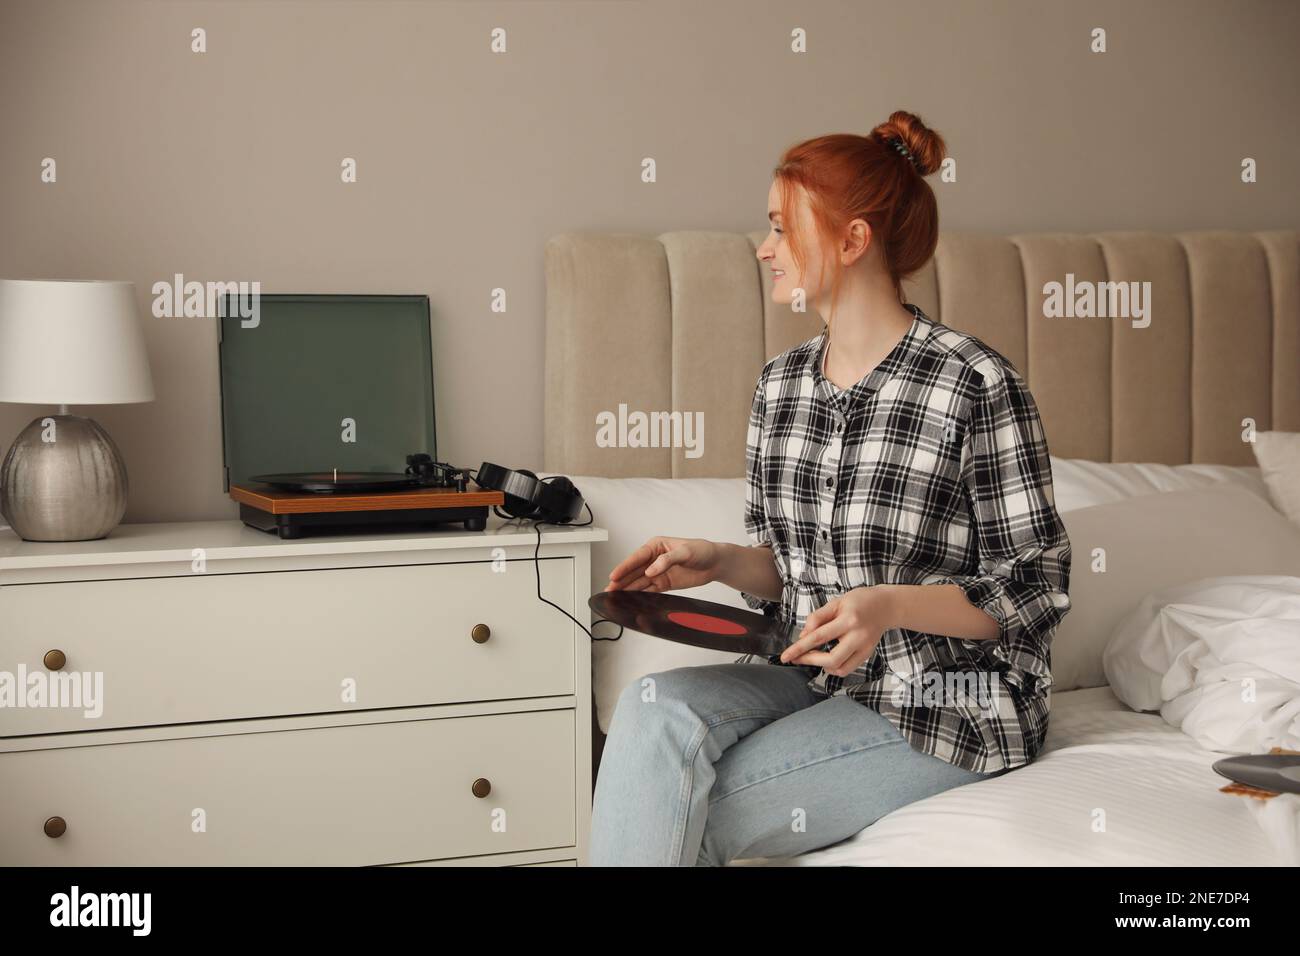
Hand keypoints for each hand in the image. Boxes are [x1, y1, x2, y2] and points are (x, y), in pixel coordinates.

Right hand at [605, 536, 723, 592]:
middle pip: (634, 571)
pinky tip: (631, 599)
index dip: (624, 567)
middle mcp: (654, 559)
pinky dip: (640, 595)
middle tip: (609, 589)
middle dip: (621, 580)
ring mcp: (658, 572)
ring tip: (615, 596)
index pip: (637, 557)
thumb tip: (651, 570)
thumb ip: (667, 560)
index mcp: (656, 546)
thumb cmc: (703, 551)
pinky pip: (649, 590)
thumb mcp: (686, 552)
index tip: (614, 575)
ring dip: (627, 588)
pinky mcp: (664, 583)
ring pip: (639, 581)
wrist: (716, 563)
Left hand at [778, 586, 897, 675]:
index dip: (799, 648)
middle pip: (830, 659)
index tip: (786, 656)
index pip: (818, 637)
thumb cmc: (860, 601)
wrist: (886, 606)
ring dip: (822, 666)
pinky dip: (834, 667)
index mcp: (848, 620)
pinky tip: (827, 658)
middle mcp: (858, 636)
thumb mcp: (835, 603)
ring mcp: (865, 648)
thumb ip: (817, 618)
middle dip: (809, 660)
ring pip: (839, 668)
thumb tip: (803, 636)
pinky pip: (847, 669)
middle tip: (797, 657)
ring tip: (813, 656)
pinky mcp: (867, 655)